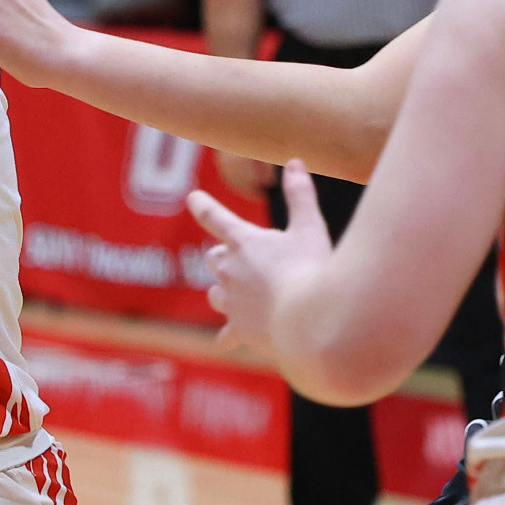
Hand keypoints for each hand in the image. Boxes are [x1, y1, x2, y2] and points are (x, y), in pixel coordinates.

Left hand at [186, 159, 331, 353]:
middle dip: (223, 256)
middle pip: (214, 258)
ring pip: (216, 294)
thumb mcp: (310, 228)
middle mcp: (229, 271)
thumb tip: (295, 162)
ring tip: (239, 294)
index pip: (215, 217)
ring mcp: (232, 303)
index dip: (203, 205)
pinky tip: (228, 341)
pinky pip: (227, 335)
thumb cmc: (312, 271)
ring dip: (224, 291)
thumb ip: (301, 195)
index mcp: (243, 243)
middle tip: (241, 257)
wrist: (311, 322)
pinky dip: (229, 336)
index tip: (192, 198)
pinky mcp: (240, 330)